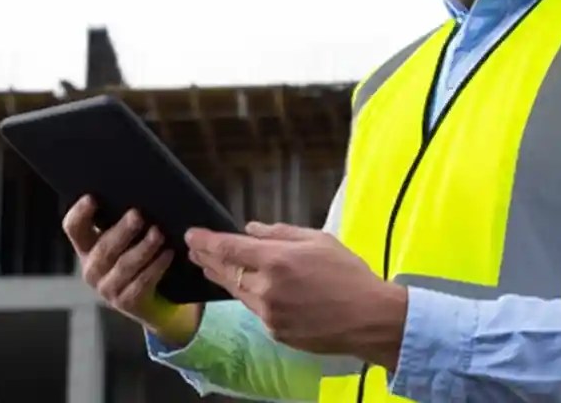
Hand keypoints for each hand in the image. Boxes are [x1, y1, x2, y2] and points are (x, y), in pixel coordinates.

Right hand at [62, 195, 200, 344]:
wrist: (149, 301)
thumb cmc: (135, 256)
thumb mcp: (125, 239)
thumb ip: (122, 221)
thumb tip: (137, 196)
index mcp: (86, 247)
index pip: (73, 228)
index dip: (80, 213)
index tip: (92, 198)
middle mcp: (91, 269)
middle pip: (103, 248)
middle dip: (122, 231)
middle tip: (138, 215)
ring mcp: (106, 289)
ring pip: (124, 266)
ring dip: (143, 248)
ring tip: (158, 234)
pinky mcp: (125, 303)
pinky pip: (141, 283)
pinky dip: (156, 267)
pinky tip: (167, 254)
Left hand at [185, 221, 407, 367]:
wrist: (370, 318)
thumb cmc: (349, 275)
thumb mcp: (318, 240)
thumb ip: (280, 233)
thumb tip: (250, 229)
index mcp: (277, 260)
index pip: (229, 248)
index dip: (205, 241)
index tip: (191, 235)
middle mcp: (267, 288)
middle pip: (226, 271)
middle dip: (208, 258)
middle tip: (195, 249)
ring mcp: (269, 314)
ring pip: (237, 292)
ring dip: (223, 277)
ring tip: (211, 266)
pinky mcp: (276, 332)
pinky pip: (255, 309)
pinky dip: (248, 295)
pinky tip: (245, 287)